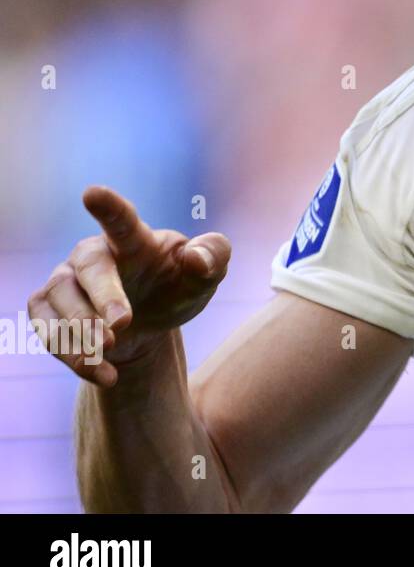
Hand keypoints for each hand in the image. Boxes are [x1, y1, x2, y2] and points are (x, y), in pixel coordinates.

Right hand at [26, 186, 230, 387]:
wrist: (152, 324)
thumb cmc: (178, 287)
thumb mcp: (206, 277)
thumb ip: (212, 258)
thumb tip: (197, 258)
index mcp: (134, 240)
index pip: (121, 220)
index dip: (108, 207)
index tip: (92, 192)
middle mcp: (93, 255)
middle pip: (89, 266)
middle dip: (103, 296)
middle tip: (121, 323)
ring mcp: (65, 282)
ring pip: (58, 300)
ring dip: (81, 329)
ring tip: (107, 350)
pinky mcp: (48, 311)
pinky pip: (49, 332)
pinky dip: (73, 357)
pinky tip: (105, 374)